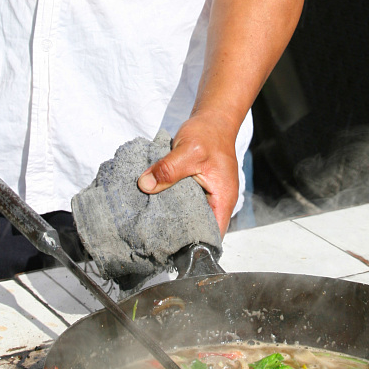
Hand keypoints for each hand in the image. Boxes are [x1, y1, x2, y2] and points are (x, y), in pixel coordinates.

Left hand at [137, 114, 239, 235]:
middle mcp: (217, 201)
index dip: (196, 246)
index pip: (213, 235)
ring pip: (190, 216)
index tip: (174, 250)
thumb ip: (168, 169)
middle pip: (200, 229)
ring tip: (152, 227)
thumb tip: (145, 185)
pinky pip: (184, 202)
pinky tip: (154, 206)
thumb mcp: (188, 151)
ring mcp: (207, 195)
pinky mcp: (197, 188)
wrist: (213, 118)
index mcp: (222, 199)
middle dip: (180, 236)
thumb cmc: (208, 134)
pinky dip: (171, 204)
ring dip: (173, 219)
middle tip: (155, 240)